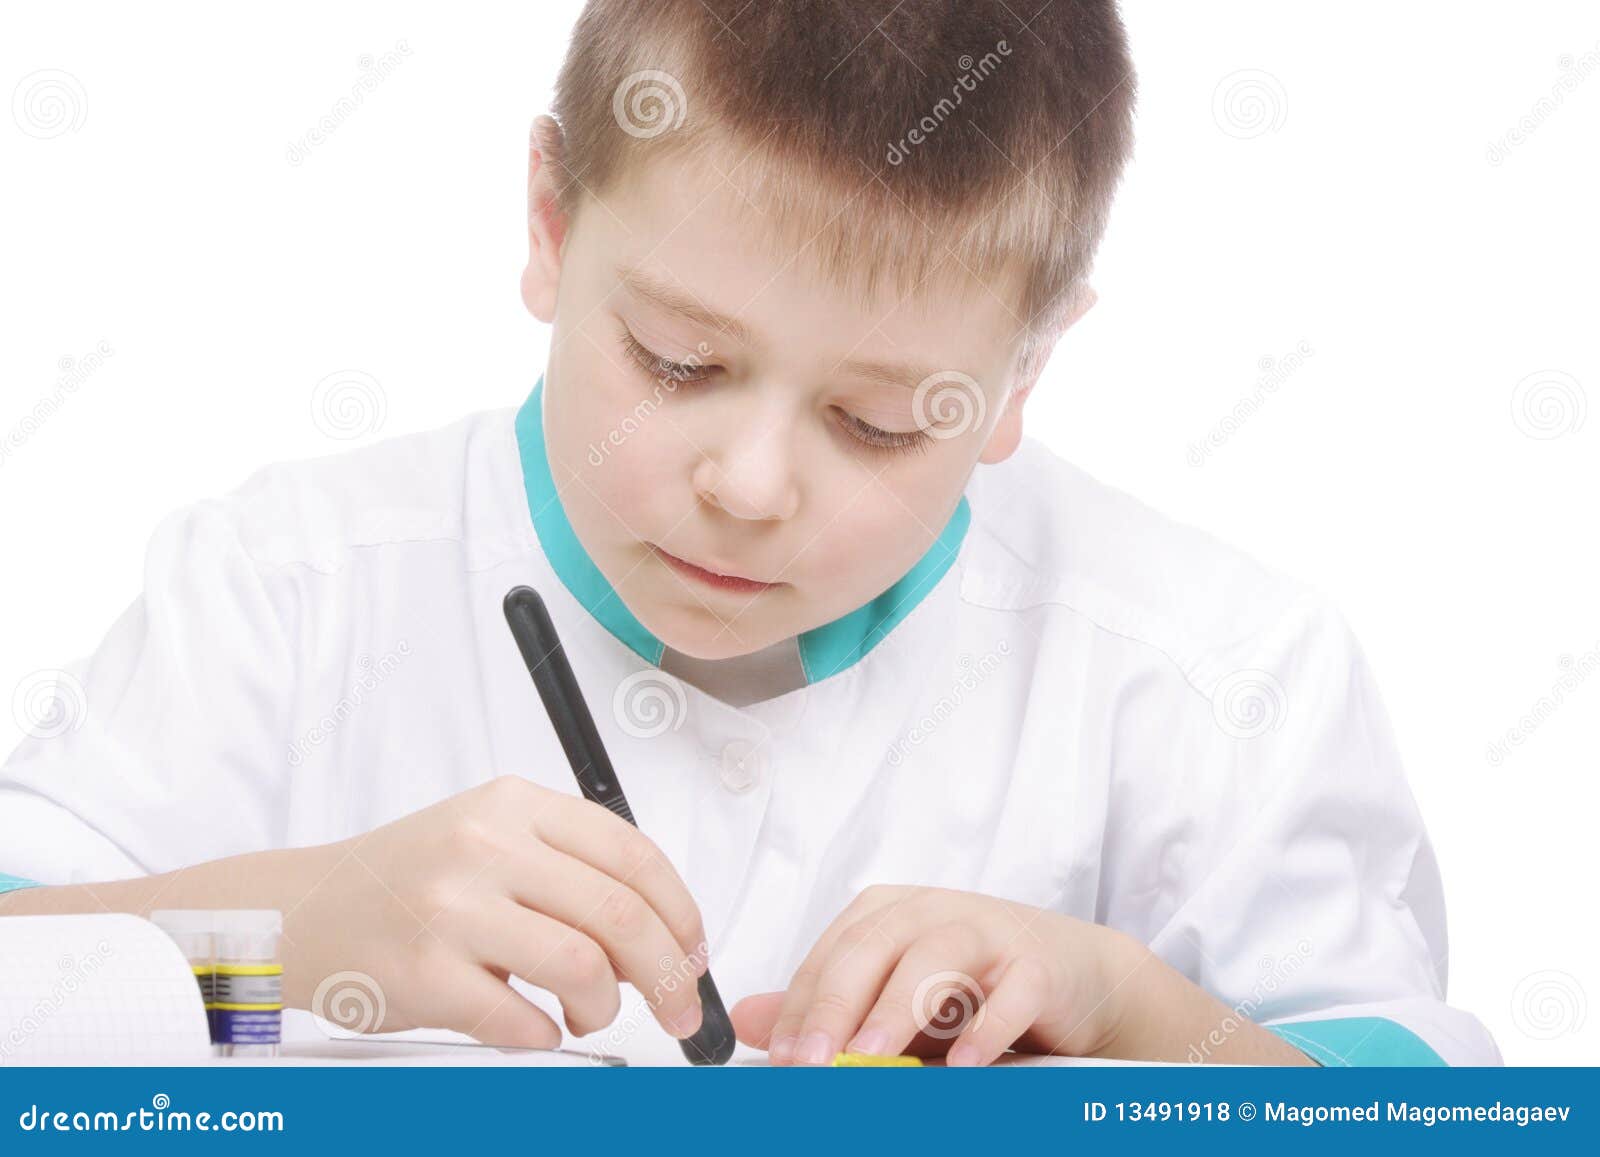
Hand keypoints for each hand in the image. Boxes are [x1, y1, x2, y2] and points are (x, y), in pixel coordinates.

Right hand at [282, 776, 707, 1048]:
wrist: (301, 911)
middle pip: (620, 913)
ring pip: (582, 967)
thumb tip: (662, 934)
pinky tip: (531, 1025)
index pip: (633, 855)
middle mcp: (485, 845)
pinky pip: (520, 1020)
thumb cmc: (409, 881)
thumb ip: (569, 867)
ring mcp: (451, 908)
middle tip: (677, 1008)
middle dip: (667, 974)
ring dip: (603, 1008)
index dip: (682, 913)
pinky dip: (543, 1035)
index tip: (694, 953)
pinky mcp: (423, 972)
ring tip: (586, 1014)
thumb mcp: (490, 836)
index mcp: (514, 805)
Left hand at [730, 884, 1136, 1065]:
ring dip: (898, 1009)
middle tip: (811, 1061)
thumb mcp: (891, 997)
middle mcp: (932, 911)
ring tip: (870, 1056)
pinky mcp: (1038, 964)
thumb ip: (824, 1008)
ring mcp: (989, 932)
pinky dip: (986, 1027)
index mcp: (888, 912)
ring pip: (934, 957)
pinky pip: (1011, 991)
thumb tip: (745, 1019)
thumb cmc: (976, 985)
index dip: (801, 1007)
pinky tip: (963, 1066)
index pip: (831, 955)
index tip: (782, 1059)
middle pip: (873, 948)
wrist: (1077, 976)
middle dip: (836, 1007)